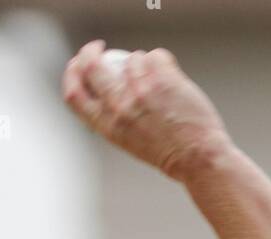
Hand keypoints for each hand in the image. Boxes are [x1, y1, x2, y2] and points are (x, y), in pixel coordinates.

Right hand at [61, 41, 231, 181]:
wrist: (198, 158)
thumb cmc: (168, 154)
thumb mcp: (130, 140)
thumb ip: (114, 115)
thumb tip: (104, 86)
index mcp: (107, 126)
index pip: (74, 93)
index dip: (72, 73)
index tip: (78, 63)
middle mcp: (119, 107)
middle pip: (92, 67)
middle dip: (90, 51)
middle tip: (100, 48)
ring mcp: (139, 90)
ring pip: (131, 58)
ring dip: (142, 65)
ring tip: (159, 86)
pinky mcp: (160, 77)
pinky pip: (154, 56)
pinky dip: (163, 64)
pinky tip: (172, 81)